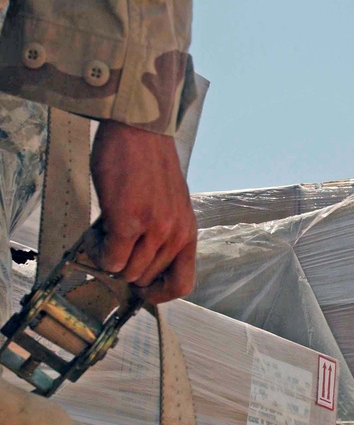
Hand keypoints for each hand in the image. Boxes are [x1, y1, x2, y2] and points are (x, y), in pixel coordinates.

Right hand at [89, 120, 197, 303]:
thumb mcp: (170, 204)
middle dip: (124, 267)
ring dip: (108, 259)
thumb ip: (162, 232)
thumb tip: (138, 261)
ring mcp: (154, 229)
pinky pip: (110, 259)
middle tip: (112, 244)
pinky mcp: (128, 221)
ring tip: (103, 235)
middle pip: (146, 278)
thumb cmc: (148, 163)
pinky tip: (95, 234)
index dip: (160, 293)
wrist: (139, 130)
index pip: (183, 283)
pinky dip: (97, 252)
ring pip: (126, 272)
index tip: (142, 290)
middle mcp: (176, 234)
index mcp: (188, 231)